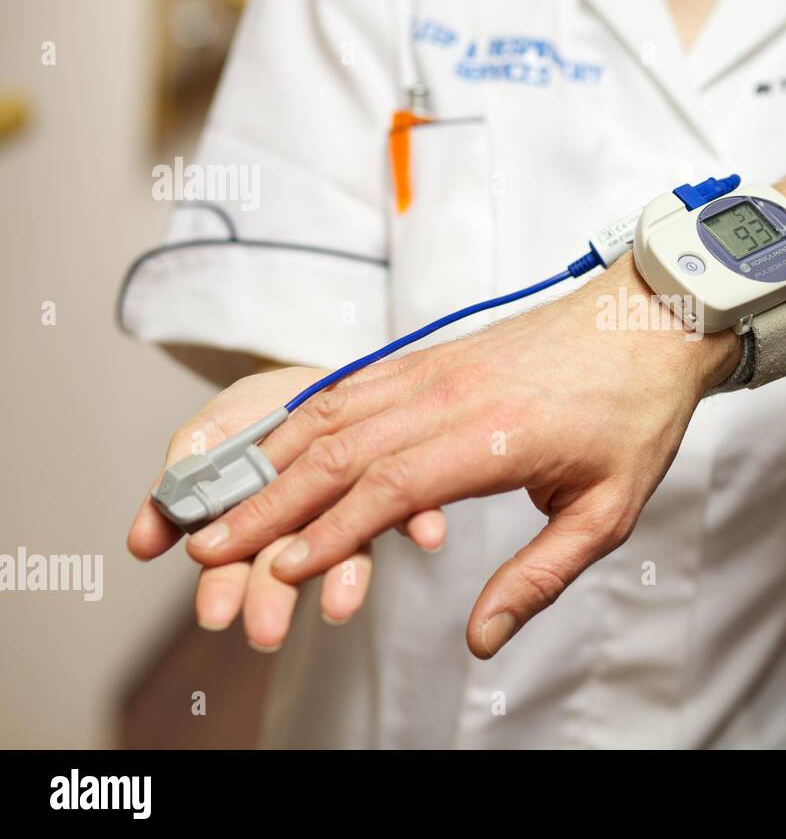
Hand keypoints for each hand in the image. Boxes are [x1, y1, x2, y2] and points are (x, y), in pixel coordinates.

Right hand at [127, 367, 444, 650]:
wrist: (337, 369)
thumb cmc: (270, 406)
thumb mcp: (212, 431)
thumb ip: (181, 481)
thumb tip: (140, 544)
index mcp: (259, 508)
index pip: (238, 555)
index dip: (224, 583)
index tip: (215, 613)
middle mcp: (309, 515)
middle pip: (289, 559)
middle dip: (274, 596)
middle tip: (265, 633)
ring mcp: (357, 499)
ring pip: (352, 542)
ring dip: (345, 575)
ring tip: (339, 607)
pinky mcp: (408, 473)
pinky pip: (416, 501)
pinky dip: (421, 522)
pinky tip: (429, 535)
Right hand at [163, 258, 737, 657]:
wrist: (650, 320)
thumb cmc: (634, 415)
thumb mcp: (607, 512)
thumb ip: (540, 577)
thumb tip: (482, 638)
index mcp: (491, 436)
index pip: (388, 488)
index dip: (327, 534)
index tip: (276, 570)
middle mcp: (449, 395)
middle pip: (340, 451)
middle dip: (268, 504)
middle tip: (209, 546)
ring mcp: (435, 368)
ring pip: (334, 414)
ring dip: (271, 460)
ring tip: (219, 500)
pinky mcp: (432, 357)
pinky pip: (353, 386)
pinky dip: (303, 418)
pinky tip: (273, 443)